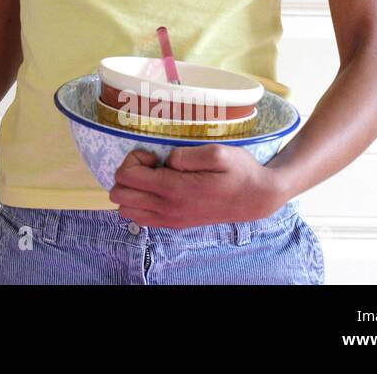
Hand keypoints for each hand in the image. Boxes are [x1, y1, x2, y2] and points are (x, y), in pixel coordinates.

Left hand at [108, 145, 287, 227]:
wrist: (257, 198)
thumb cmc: (239, 171)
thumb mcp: (218, 152)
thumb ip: (186, 155)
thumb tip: (166, 160)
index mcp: (175, 190)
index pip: (126, 177)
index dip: (133, 159)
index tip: (153, 155)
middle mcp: (168, 209)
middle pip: (119, 195)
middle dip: (128, 173)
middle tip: (150, 165)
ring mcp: (170, 219)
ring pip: (125, 210)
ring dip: (132, 190)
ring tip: (152, 177)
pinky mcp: (175, 223)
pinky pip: (140, 218)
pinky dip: (139, 202)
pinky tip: (158, 188)